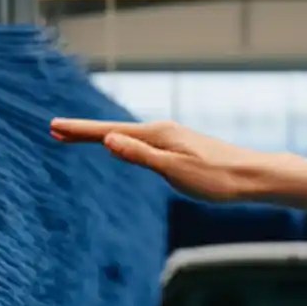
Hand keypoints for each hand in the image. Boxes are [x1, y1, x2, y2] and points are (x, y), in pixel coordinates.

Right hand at [50, 118, 281, 202]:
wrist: (251, 176)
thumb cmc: (215, 178)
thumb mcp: (173, 170)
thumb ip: (139, 155)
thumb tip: (108, 141)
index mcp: (156, 135)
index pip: (108, 132)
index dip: (80, 131)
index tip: (54, 127)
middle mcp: (161, 131)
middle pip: (113, 131)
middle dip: (83, 132)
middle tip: (55, 131)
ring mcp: (170, 138)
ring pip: (126, 135)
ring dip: (99, 136)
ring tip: (77, 137)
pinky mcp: (178, 147)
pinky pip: (138, 142)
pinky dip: (119, 142)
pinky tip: (118, 145)